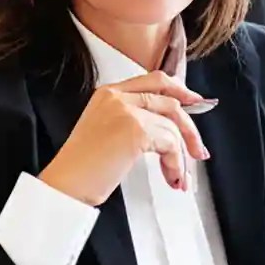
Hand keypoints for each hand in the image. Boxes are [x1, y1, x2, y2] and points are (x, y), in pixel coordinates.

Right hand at [38, 70, 210, 203]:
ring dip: (180, 157)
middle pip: (170, 101)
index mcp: (108, 93)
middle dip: (190, 129)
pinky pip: (170, 143)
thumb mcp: (107, 132)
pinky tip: (171, 177)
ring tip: (176, 177)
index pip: (154, 79)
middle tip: (198, 151)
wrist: (66, 184)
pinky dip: (175, 163)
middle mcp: (117, 97)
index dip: (180, 89)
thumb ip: (134, 120)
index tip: (195, 101)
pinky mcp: (135, 129)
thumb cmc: (83, 168)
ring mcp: (126, 110)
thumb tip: (172, 127)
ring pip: (173, 126)